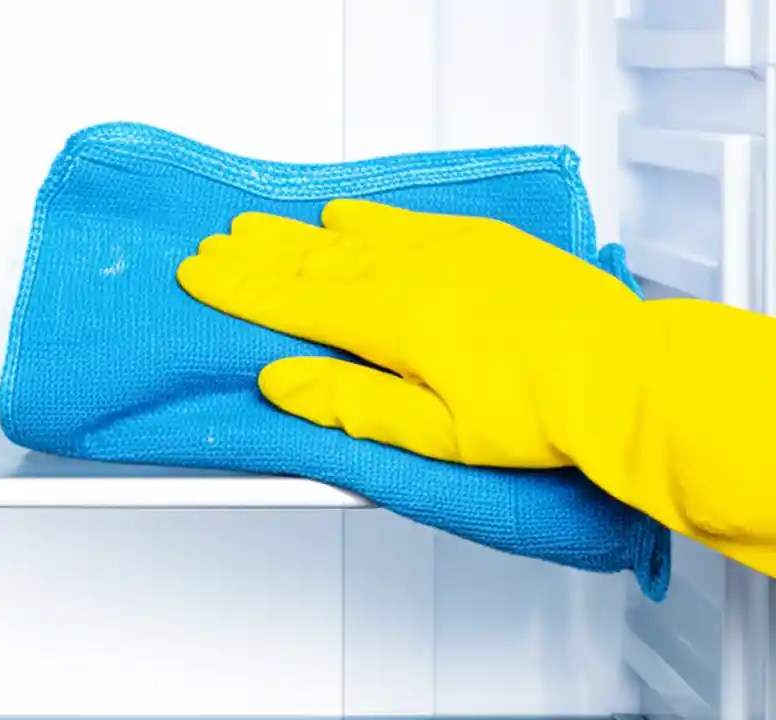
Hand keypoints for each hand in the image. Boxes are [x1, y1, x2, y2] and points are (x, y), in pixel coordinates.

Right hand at [176, 199, 642, 468]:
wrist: (623, 374)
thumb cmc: (537, 414)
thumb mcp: (433, 433)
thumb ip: (349, 403)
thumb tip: (280, 380)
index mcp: (388, 319)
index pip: (288, 299)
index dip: (236, 287)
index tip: (197, 272)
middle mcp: (408, 271)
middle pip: (308, 259)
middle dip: (253, 255)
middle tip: (214, 246)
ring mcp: (444, 248)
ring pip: (348, 236)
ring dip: (295, 234)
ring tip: (256, 228)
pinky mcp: (477, 241)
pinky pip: (398, 219)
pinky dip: (358, 219)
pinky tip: (340, 215)